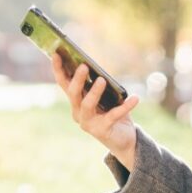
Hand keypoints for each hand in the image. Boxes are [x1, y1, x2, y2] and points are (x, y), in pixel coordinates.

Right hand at [51, 53, 139, 170]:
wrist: (124, 138)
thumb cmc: (113, 113)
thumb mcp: (106, 97)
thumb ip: (101, 85)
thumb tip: (101, 71)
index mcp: (76, 101)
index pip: (64, 84)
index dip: (59, 69)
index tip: (56, 54)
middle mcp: (78, 112)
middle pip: (73, 94)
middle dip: (77, 80)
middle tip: (84, 66)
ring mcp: (88, 123)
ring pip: (86, 105)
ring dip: (94, 92)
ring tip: (102, 80)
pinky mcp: (102, 131)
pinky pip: (113, 116)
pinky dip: (125, 106)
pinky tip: (135, 98)